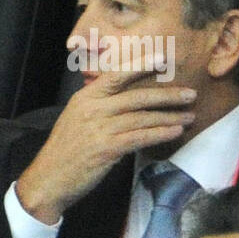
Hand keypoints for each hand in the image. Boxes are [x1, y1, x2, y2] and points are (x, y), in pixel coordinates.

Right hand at [15, 61, 195, 223]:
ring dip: (170, 117)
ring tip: (189, 117)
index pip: (116, 75)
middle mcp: (92, 109)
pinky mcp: (106, 148)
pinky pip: (141, 137)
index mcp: (84, 98)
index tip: (163, 58)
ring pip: (143, 118)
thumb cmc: (65, 151)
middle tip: (190, 94)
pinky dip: (161, 133)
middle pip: (137, 97)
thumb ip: (98, 107)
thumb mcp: (76, 120)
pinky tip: (175, 132)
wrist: (48, 179)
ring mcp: (99, 128)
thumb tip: (126, 100)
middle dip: (168, 95)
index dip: (141, 65)